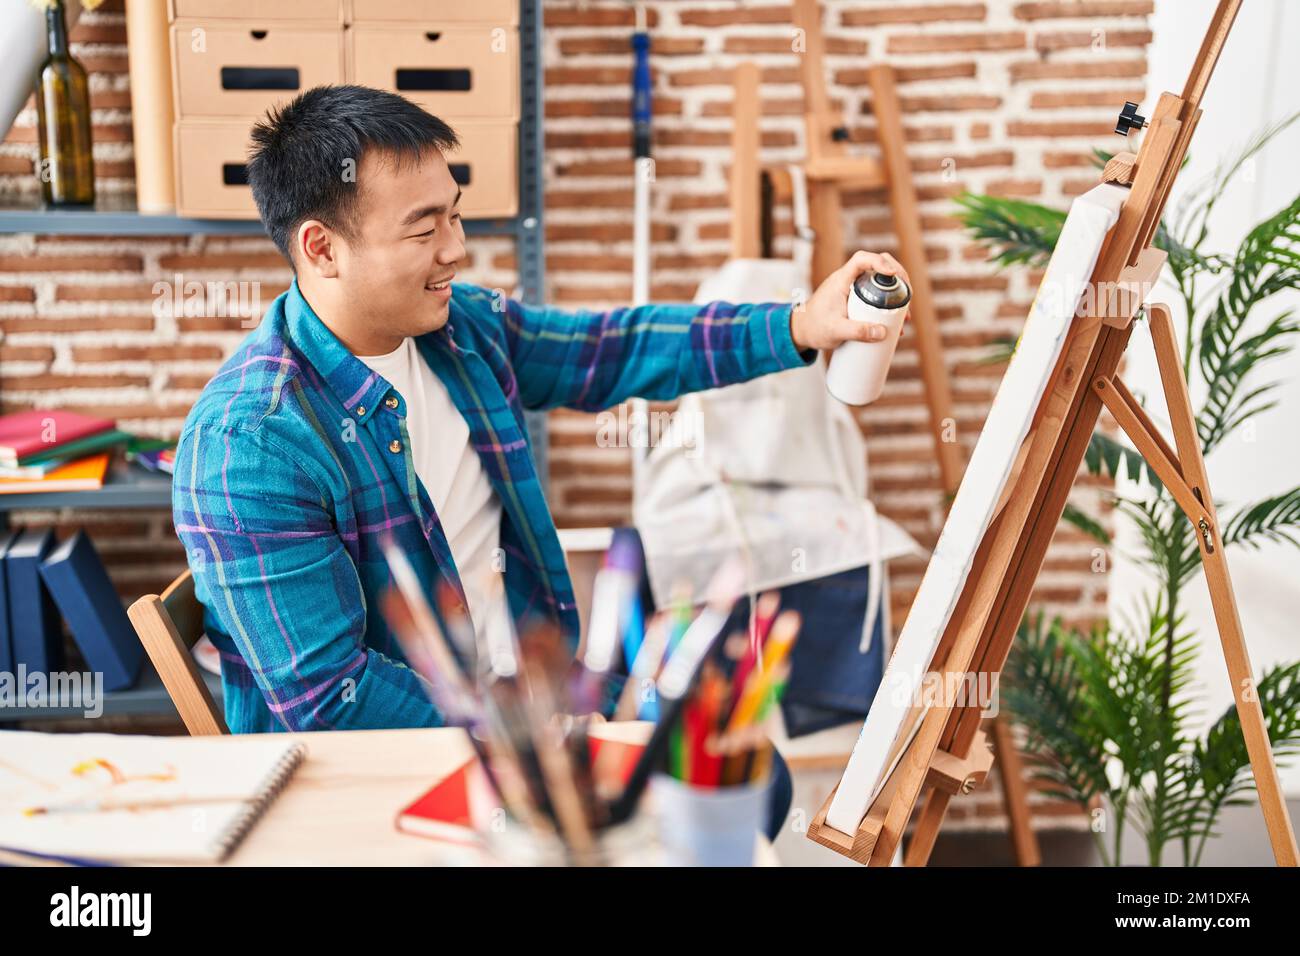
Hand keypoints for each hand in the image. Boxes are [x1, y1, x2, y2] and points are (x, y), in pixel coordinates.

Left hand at [789, 250, 910, 351]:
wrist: (802, 332)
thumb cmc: (813, 327)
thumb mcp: (835, 331)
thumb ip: (857, 332)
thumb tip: (883, 332)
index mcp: (841, 280)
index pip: (861, 259)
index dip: (879, 261)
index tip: (892, 274)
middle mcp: (849, 280)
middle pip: (878, 266)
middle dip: (898, 277)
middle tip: (908, 296)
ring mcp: (854, 290)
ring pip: (881, 283)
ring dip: (896, 294)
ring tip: (905, 317)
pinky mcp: (857, 301)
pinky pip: (877, 297)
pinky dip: (889, 306)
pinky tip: (896, 324)